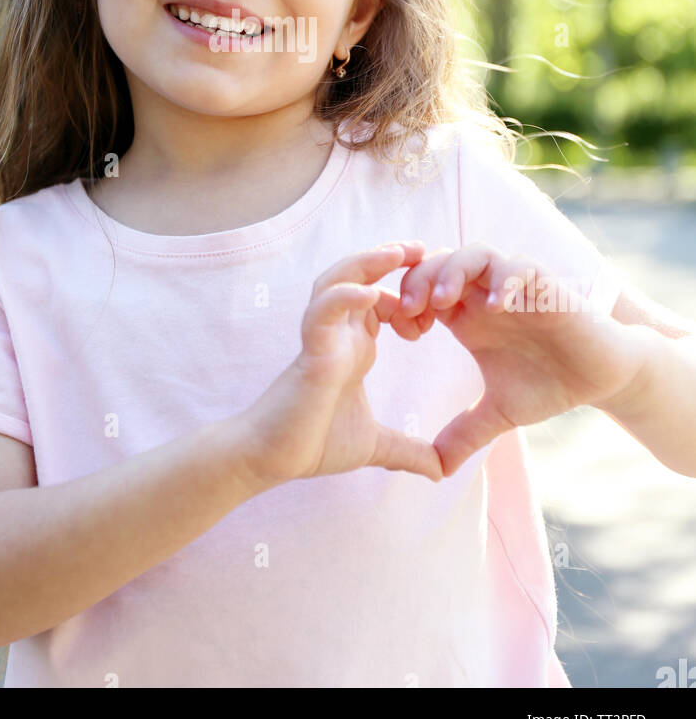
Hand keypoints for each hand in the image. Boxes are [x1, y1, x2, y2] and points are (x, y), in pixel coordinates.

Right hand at [239, 242, 443, 488]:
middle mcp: (338, 334)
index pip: (382, 300)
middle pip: (360, 277)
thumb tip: (441, 470)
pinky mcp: (310, 350)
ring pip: (339, 280)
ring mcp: (322, 338)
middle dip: (389, 258)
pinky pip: (324, 311)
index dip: (410, 293)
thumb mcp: (375, 445)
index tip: (443, 297)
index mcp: (354, 347)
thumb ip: (407, 450)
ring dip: (366, 263)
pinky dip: (344, 296)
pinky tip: (371, 293)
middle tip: (424, 248)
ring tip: (399, 252)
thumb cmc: (313, 443)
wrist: (275, 458)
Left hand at [387, 243, 647, 476]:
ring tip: (443, 302)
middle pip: (438, 261)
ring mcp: (514, 285)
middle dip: (419, 281)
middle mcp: (484, 294)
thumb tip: (435, 471)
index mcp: (466, 316)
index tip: (402, 333)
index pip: (421, 289)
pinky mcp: (546, 285)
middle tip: (411, 311)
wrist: (602, 377)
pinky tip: (495, 306)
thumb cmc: (549, 384)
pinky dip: (503, 279)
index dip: (404, 303)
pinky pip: (519, 266)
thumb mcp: (498, 412)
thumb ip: (465, 433)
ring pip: (474, 254)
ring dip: (453, 271)